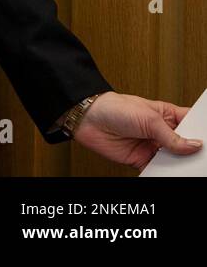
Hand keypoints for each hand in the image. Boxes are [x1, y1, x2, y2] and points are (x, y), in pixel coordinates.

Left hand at [72, 92, 201, 169]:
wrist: (87, 118)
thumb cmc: (115, 107)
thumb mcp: (148, 118)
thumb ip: (171, 135)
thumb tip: (194, 145)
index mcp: (167, 115)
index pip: (192, 124)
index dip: (201, 133)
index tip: (206, 142)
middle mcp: (161, 132)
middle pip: (185, 145)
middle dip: (193, 152)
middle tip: (201, 159)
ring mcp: (152, 146)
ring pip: (174, 160)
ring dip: (180, 165)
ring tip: (189, 168)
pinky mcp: (141, 159)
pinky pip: (158, 170)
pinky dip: (164, 174)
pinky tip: (171, 174)